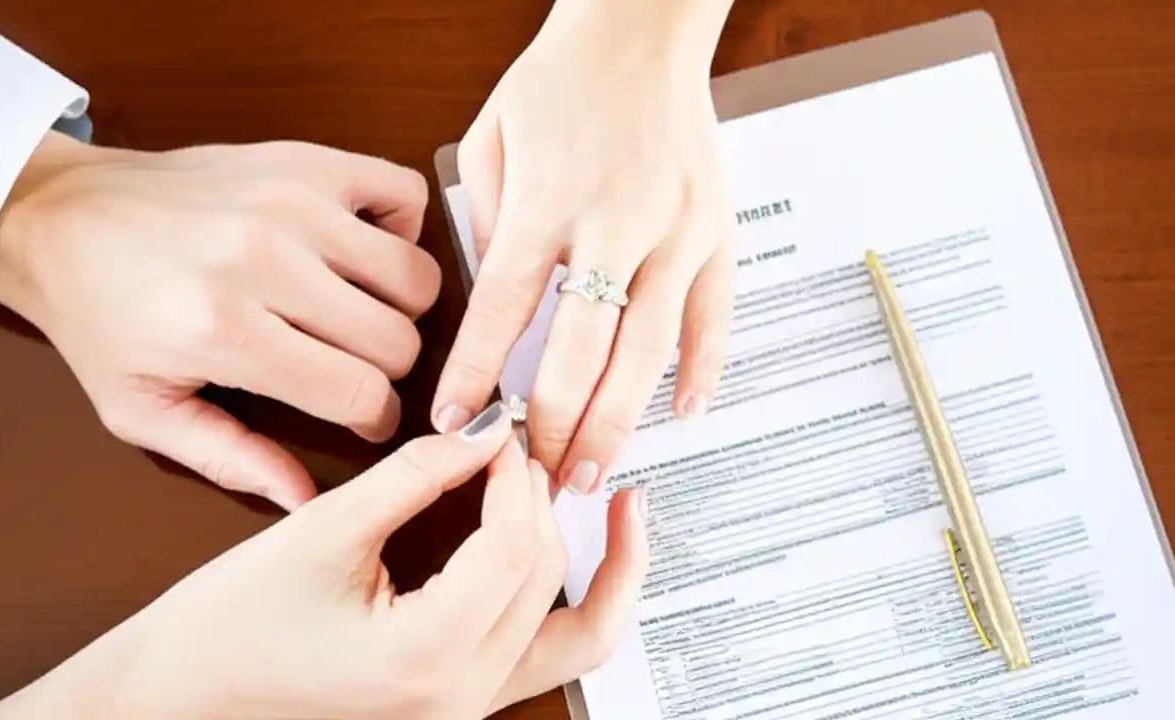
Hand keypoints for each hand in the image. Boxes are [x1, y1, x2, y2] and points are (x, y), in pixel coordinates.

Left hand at [0, 132, 439, 509]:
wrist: (59, 216)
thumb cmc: (101, 315)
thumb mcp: (143, 410)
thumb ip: (228, 459)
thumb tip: (306, 500)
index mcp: (223, 329)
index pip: (359, 391)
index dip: (374, 420)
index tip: (362, 418)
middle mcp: (264, 259)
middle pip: (398, 339)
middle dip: (386, 370)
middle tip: (354, 367)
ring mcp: (290, 202)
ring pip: (417, 276)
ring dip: (402, 306)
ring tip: (360, 312)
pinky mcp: (303, 161)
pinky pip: (405, 193)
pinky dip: (405, 227)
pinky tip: (365, 251)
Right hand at [0, 402, 648, 718]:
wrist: (175, 704)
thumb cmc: (224, 633)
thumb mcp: (322, 534)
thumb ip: (415, 477)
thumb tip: (481, 431)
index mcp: (428, 657)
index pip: (517, 543)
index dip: (516, 472)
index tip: (501, 426)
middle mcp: (461, 698)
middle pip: (547, 576)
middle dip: (545, 498)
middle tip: (524, 444)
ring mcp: (465, 711)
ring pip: (576, 633)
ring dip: (604, 566)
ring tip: (624, 509)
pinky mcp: (457, 704)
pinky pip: (547, 657)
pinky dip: (572, 602)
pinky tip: (574, 556)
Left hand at [434, 0, 738, 493]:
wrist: (641, 28)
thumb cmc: (558, 81)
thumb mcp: (490, 140)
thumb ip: (487, 224)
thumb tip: (495, 304)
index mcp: (548, 200)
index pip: (504, 309)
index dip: (477, 374)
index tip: (456, 423)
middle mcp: (615, 223)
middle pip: (580, 350)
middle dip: (553, 425)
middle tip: (536, 479)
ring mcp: (676, 232)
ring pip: (647, 350)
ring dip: (618, 420)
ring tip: (593, 472)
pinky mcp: (718, 231)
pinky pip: (716, 314)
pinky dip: (705, 367)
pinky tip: (685, 411)